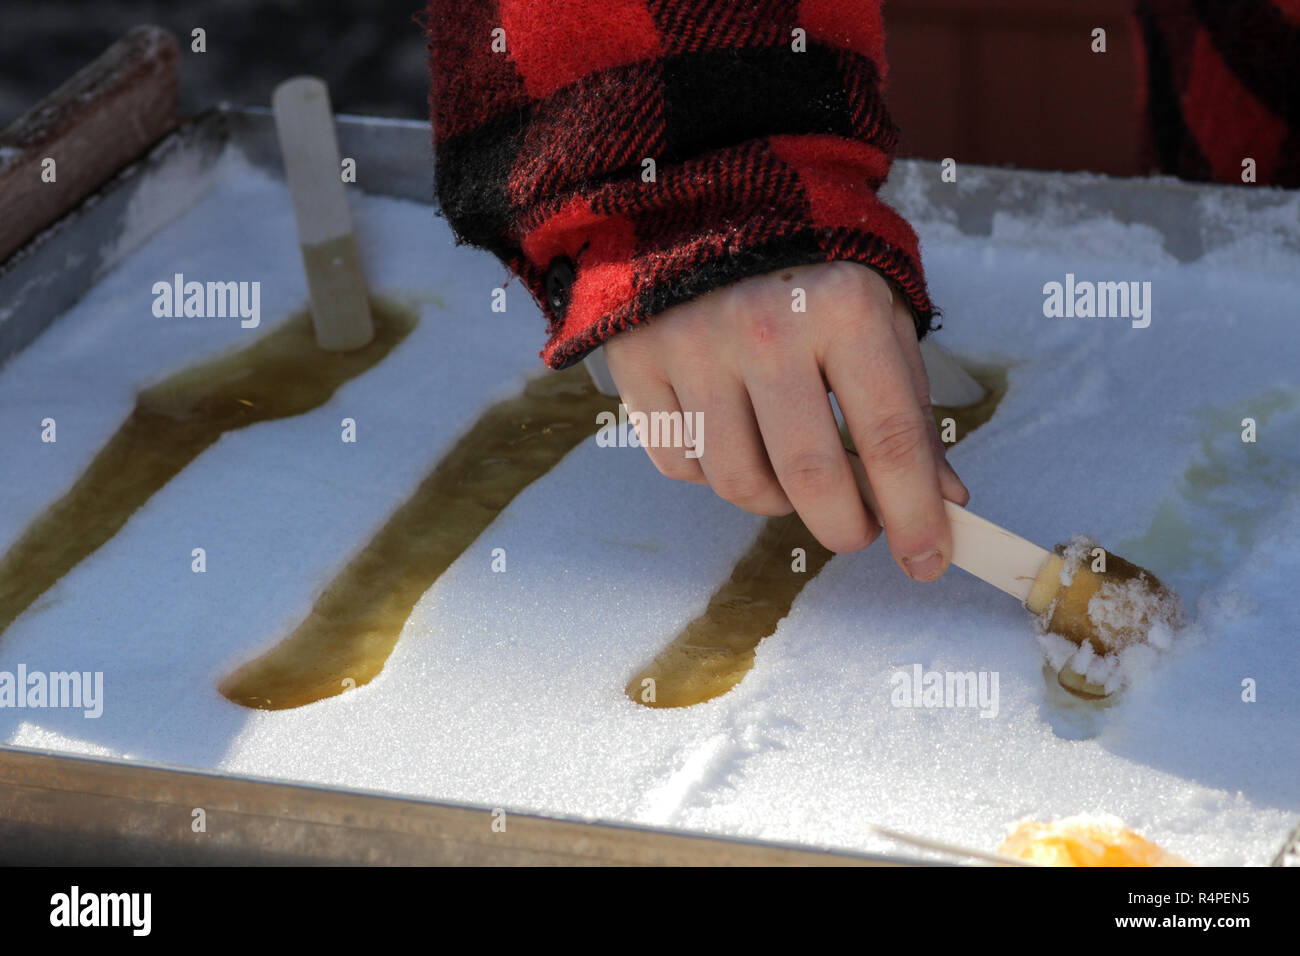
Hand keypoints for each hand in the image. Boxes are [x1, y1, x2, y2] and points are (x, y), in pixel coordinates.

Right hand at [603, 261, 968, 580]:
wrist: (703, 199)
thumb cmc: (808, 264)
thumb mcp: (877, 315)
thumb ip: (908, 408)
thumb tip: (943, 500)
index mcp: (843, 306)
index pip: (888, 439)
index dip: (914, 514)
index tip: (927, 561)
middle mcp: (765, 327)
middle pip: (810, 477)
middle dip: (845, 527)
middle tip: (858, 533)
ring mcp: (693, 346)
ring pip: (738, 483)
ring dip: (777, 502)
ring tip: (792, 474)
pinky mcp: (638, 363)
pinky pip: (680, 466)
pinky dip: (713, 474)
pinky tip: (734, 440)